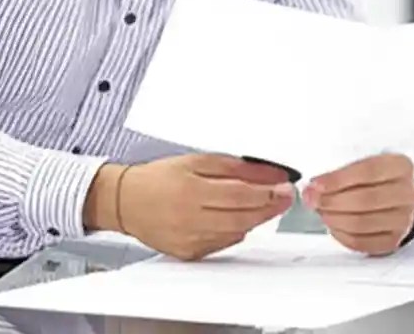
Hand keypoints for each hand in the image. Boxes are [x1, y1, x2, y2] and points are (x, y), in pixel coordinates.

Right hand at [84, 153, 294, 260]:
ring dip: (256, 219)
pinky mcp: (189, 253)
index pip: (241, 195)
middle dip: (269, 207)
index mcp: (191, 190)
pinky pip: (223, 243)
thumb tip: (268, 173)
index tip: (286, 186)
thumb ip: (235, 167)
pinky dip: (236, 230)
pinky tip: (239, 217)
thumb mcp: (198, 161)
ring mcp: (189, 240)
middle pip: (243, 217)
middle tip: (285, 197)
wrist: (127, 201)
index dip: (268, 192)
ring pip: (236, 232)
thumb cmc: (160, 178)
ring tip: (265, 204)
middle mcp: (190, 219)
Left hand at [302, 154, 413, 255]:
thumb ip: (341, 171)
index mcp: (400, 166)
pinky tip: (333, 225)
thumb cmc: (376, 179)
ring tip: (322, 211)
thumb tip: (313, 187)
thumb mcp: (364, 163)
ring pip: (362, 223)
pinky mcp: (394, 241)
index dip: (338, 179)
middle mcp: (407, 193)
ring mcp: (403, 219)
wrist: (398, 198)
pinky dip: (341, 235)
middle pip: (365, 200)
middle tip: (312, 200)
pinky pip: (362, 243)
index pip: (368, 171)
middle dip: (331, 201)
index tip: (316, 184)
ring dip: (334, 218)